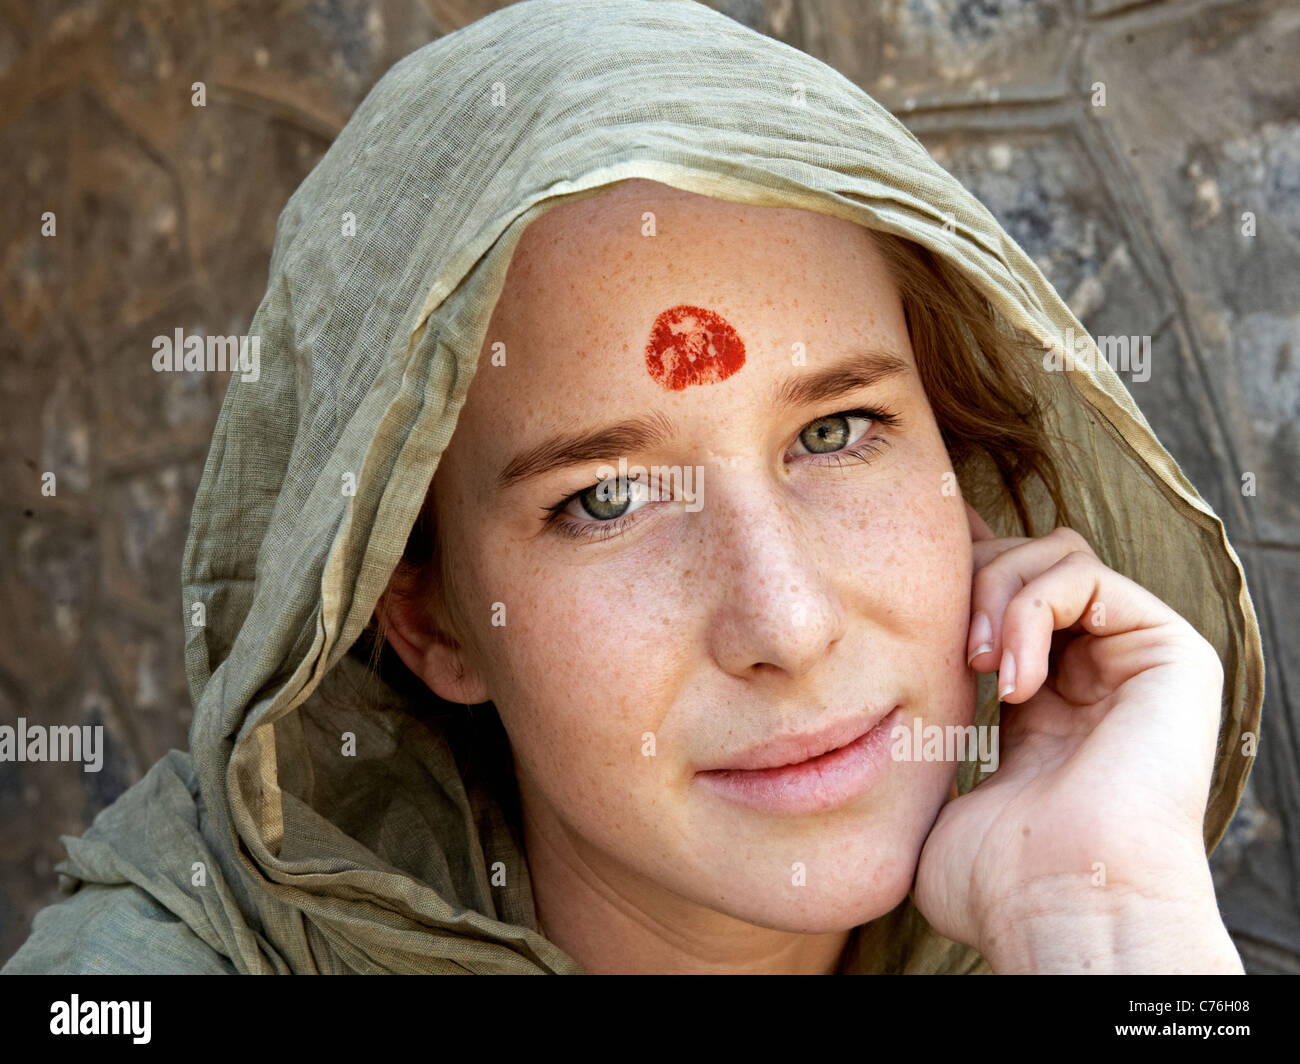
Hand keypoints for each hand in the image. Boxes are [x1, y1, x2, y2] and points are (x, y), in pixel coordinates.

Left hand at [909, 502, 1241, 972]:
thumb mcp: (933, 791)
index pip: (1001, 594)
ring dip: (997, 597)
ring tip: (974, 667)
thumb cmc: (994, 877)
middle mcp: (1095, 671)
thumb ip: (921, 731)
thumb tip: (873, 698)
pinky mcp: (1171, 651)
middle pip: (1026, 557)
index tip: (900, 574)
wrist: (1061, 909)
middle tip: (949, 654)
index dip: (955, 570)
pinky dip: (1031, 613)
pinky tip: (1014, 683)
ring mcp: (1136, 660)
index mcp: (1044, 698)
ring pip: (1054, 555)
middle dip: (970, 581)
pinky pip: (1085, 576)